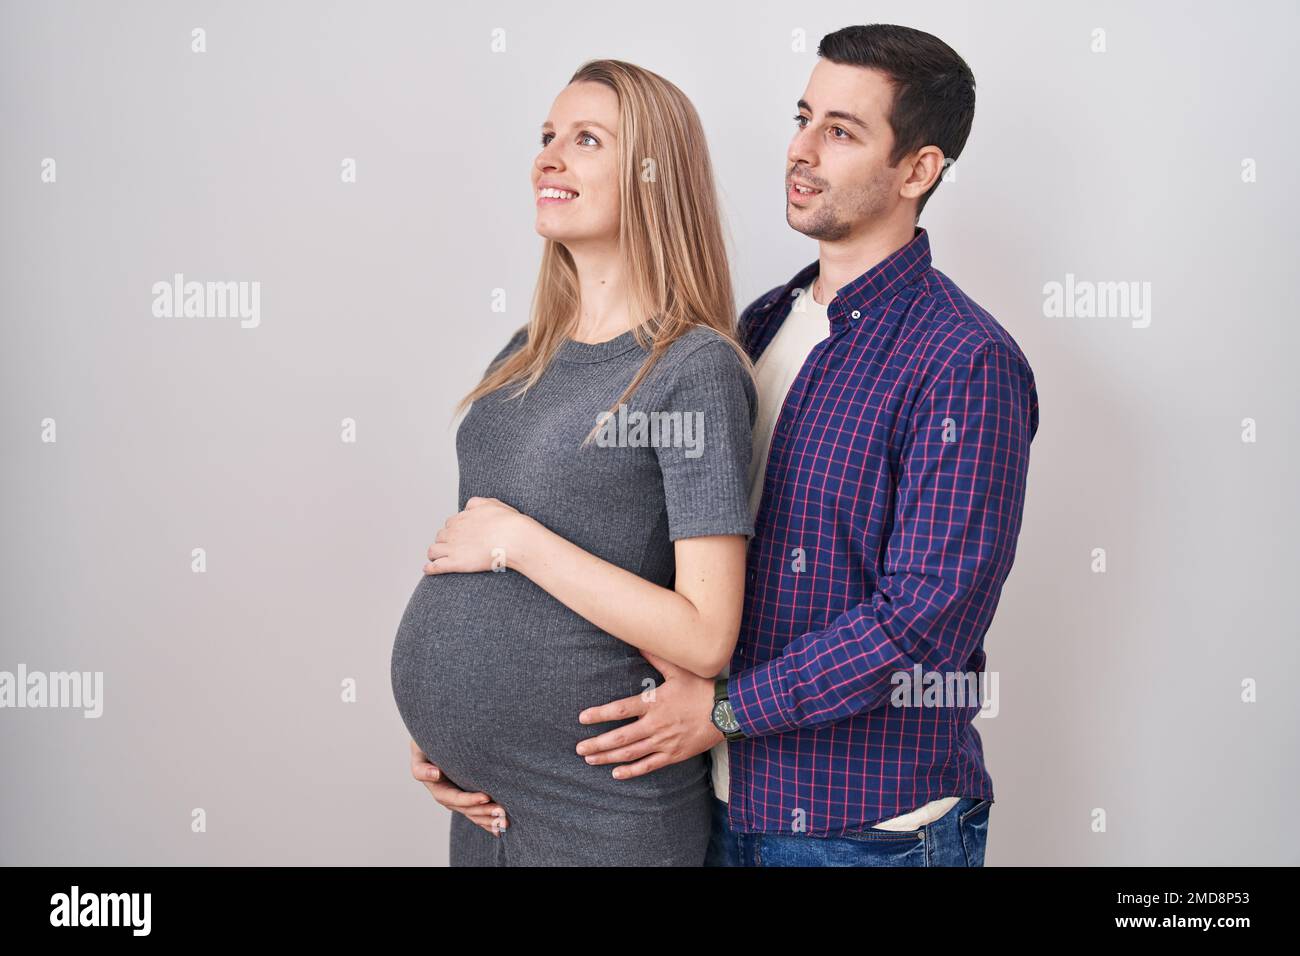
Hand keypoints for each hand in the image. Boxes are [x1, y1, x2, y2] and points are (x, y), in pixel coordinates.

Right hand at [408, 739, 507, 835]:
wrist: (432, 745)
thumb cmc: (426, 747)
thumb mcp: (419, 755)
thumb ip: (422, 768)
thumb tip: (435, 774)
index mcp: (437, 789)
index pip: (455, 798)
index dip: (470, 799)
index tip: (486, 797)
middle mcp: (448, 797)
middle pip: (467, 809)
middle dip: (484, 812)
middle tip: (502, 812)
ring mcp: (458, 799)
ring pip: (474, 813)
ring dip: (489, 819)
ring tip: (505, 821)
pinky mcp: (466, 797)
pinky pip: (477, 812)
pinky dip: (487, 821)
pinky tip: (499, 827)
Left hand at [425, 496, 534, 574]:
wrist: (513, 538)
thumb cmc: (508, 523)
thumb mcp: (493, 504)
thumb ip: (478, 503)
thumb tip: (468, 506)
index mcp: (463, 518)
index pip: (450, 523)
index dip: (454, 531)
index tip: (460, 537)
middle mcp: (454, 531)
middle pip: (440, 536)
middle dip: (444, 542)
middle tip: (452, 549)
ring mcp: (453, 547)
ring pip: (433, 550)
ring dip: (434, 554)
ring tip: (437, 559)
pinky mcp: (455, 562)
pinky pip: (435, 566)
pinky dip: (430, 568)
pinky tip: (428, 570)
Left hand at [574, 649, 723, 778]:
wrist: (727, 712)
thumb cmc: (702, 689)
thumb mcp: (679, 669)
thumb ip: (656, 657)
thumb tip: (639, 640)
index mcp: (654, 703)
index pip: (620, 710)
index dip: (599, 714)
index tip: (582, 718)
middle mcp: (655, 725)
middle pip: (620, 738)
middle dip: (597, 744)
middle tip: (579, 748)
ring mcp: (664, 742)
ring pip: (631, 753)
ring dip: (608, 757)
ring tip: (590, 759)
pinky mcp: (674, 755)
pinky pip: (649, 766)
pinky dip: (632, 771)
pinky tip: (616, 774)